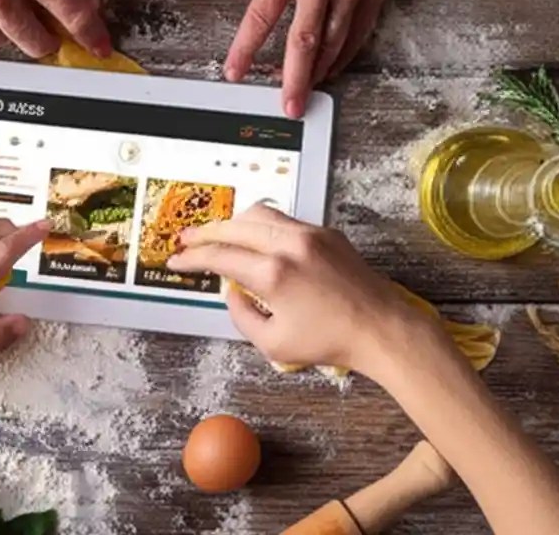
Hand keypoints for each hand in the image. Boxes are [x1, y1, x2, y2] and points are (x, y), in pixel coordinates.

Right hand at [166, 204, 432, 374]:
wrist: (381, 328)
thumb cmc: (330, 342)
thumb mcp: (273, 344)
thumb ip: (242, 316)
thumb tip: (231, 293)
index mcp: (272, 273)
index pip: (220, 256)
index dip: (192, 258)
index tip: (176, 261)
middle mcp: (288, 244)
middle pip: (233, 226)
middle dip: (205, 233)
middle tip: (186, 240)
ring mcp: (309, 234)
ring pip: (258, 213)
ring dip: (232, 223)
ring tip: (218, 235)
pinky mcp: (326, 233)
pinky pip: (283, 219)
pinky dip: (260, 225)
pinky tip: (255, 238)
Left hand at [214, 0, 419, 116]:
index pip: (261, 15)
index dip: (246, 47)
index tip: (235, 71)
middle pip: (303, 41)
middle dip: (294, 79)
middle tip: (287, 106)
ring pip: (332, 44)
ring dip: (318, 73)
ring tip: (305, 93)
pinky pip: (356, 35)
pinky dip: (343, 56)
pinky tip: (331, 70)